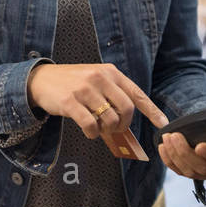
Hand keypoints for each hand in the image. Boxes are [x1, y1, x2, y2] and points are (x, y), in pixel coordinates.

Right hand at [27, 62, 166, 140]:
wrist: (41, 79)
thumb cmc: (73, 83)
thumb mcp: (96, 80)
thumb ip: (112, 95)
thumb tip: (127, 122)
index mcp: (111, 72)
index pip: (137, 94)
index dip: (152, 111)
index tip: (163, 124)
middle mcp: (100, 78)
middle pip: (126, 109)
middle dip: (124, 125)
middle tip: (116, 129)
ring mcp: (85, 89)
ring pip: (109, 120)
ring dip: (106, 130)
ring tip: (98, 128)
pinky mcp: (70, 102)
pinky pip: (90, 125)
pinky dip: (92, 133)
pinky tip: (88, 131)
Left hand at [152, 100, 205, 181]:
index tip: (200, 146)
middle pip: (204, 168)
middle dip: (185, 152)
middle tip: (175, 136)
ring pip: (190, 172)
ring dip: (175, 155)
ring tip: (167, 138)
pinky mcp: (197, 175)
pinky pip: (181, 172)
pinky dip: (170, 161)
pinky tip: (163, 148)